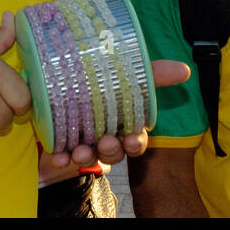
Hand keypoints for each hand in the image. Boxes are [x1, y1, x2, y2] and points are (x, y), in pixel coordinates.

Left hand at [44, 59, 189, 170]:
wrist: (44, 78)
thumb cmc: (90, 79)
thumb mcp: (117, 73)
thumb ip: (150, 74)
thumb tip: (185, 69)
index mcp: (120, 119)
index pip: (135, 137)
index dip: (136, 141)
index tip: (132, 139)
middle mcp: (104, 133)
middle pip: (114, 150)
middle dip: (112, 149)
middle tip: (105, 141)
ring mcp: (82, 141)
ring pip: (91, 156)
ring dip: (88, 156)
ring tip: (79, 150)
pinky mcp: (61, 146)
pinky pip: (63, 158)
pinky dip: (62, 159)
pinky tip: (58, 156)